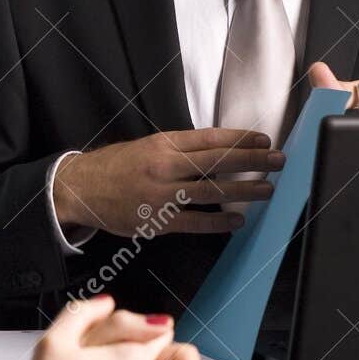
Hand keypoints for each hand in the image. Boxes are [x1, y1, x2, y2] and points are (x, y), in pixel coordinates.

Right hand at [52, 129, 284, 236]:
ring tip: (267, 188)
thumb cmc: (115, 166)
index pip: (211, 138)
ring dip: (244, 189)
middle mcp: (165, 166)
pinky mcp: (156, 220)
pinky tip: (238, 220)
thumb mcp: (147, 146)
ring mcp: (161, 194)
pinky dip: (219, 222)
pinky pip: (195, 221)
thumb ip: (178, 149)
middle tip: (279, 160)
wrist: (79, 188)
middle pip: (218, 161)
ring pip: (212, 190)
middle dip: (253, 160)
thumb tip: (217, 151)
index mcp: (163, 143)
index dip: (241, 138)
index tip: (264, 139)